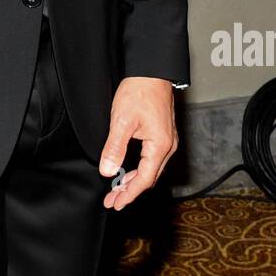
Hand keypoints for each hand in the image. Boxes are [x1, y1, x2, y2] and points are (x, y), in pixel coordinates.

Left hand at [98, 78, 178, 209]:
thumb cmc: (140, 91)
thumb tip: (107, 171)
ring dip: (134, 181)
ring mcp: (168, 140)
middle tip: (112, 201)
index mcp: (160, 145)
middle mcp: (168, 146)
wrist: (152, 71)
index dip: (129, 194)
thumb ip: (114, 147)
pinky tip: (128, 171)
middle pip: (149, 177)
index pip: (144, 179)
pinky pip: (152, 160)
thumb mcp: (122, 120)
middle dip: (130, 191)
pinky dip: (139, 169)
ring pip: (151, 169)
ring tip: (117, 190)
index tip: (115, 203)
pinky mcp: (163, 134)